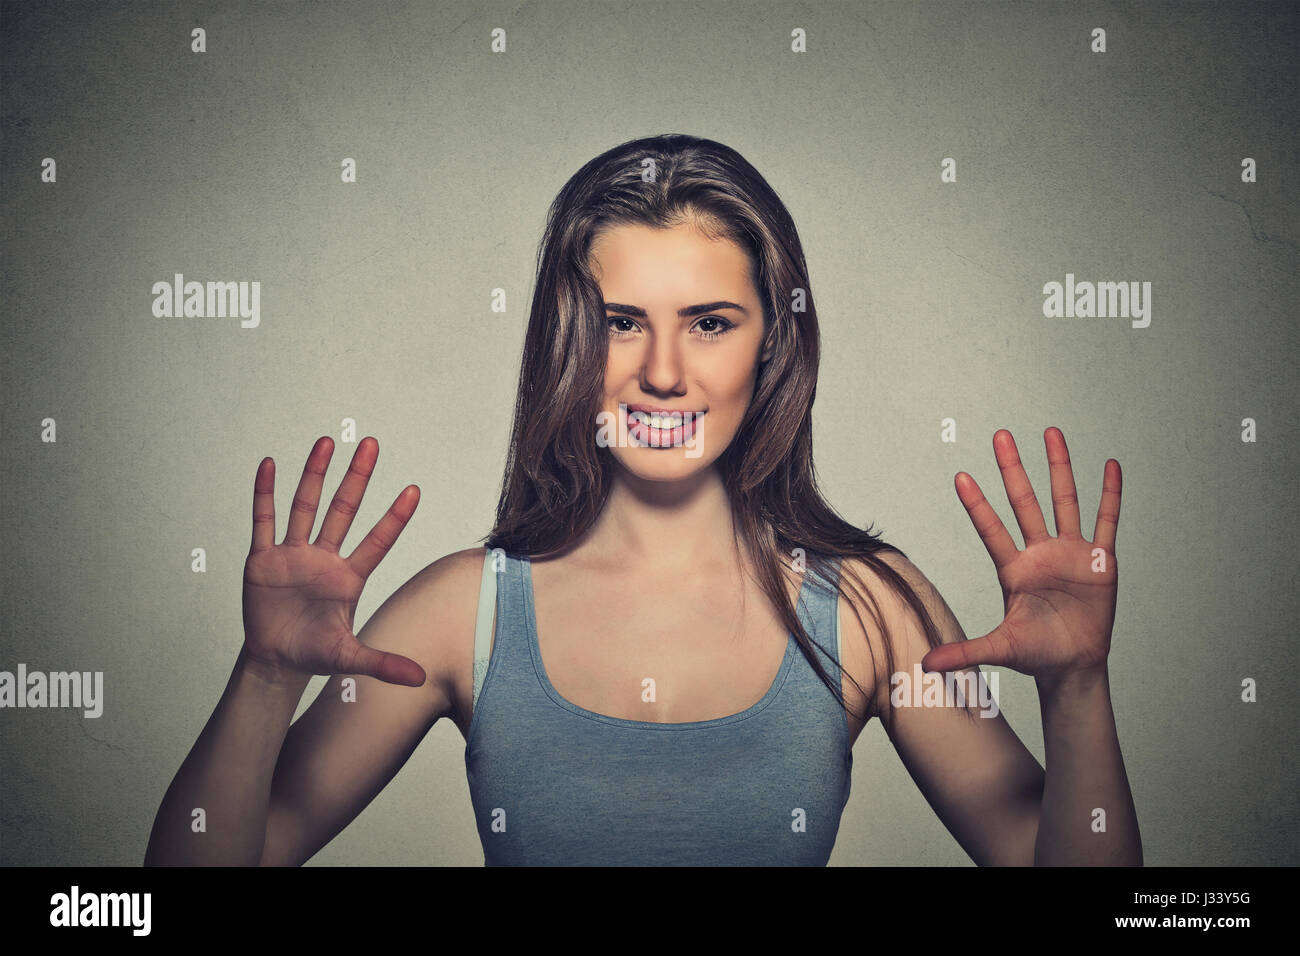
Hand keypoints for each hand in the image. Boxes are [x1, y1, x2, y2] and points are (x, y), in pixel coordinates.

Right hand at [241, 436, 425, 686]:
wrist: (276, 660)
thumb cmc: (316, 654)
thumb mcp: (350, 658)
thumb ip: (383, 663)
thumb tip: (421, 679)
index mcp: (348, 577)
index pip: (377, 540)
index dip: (394, 517)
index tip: (414, 489)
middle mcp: (324, 558)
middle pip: (343, 510)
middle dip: (357, 478)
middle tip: (372, 444)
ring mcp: (294, 554)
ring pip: (305, 506)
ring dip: (315, 474)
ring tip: (327, 441)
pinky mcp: (263, 559)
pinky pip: (264, 520)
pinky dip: (265, 493)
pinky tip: (269, 464)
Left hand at [921, 427, 1121, 682]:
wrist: (1072, 665)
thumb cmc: (1034, 654)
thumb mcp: (999, 650)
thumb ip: (964, 652)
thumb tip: (925, 666)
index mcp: (1014, 569)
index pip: (991, 529)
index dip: (977, 505)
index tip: (961, 475)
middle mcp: (1040, 553)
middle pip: (1024, 502)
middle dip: (1012, 469)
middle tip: (999, 435)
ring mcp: (1071, 553)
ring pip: (1064, 500)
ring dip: (1058, 467)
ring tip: (1050, 432)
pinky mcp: (1101, 560)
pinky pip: (1107, 521)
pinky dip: (1110, 494)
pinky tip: (1111, 465)